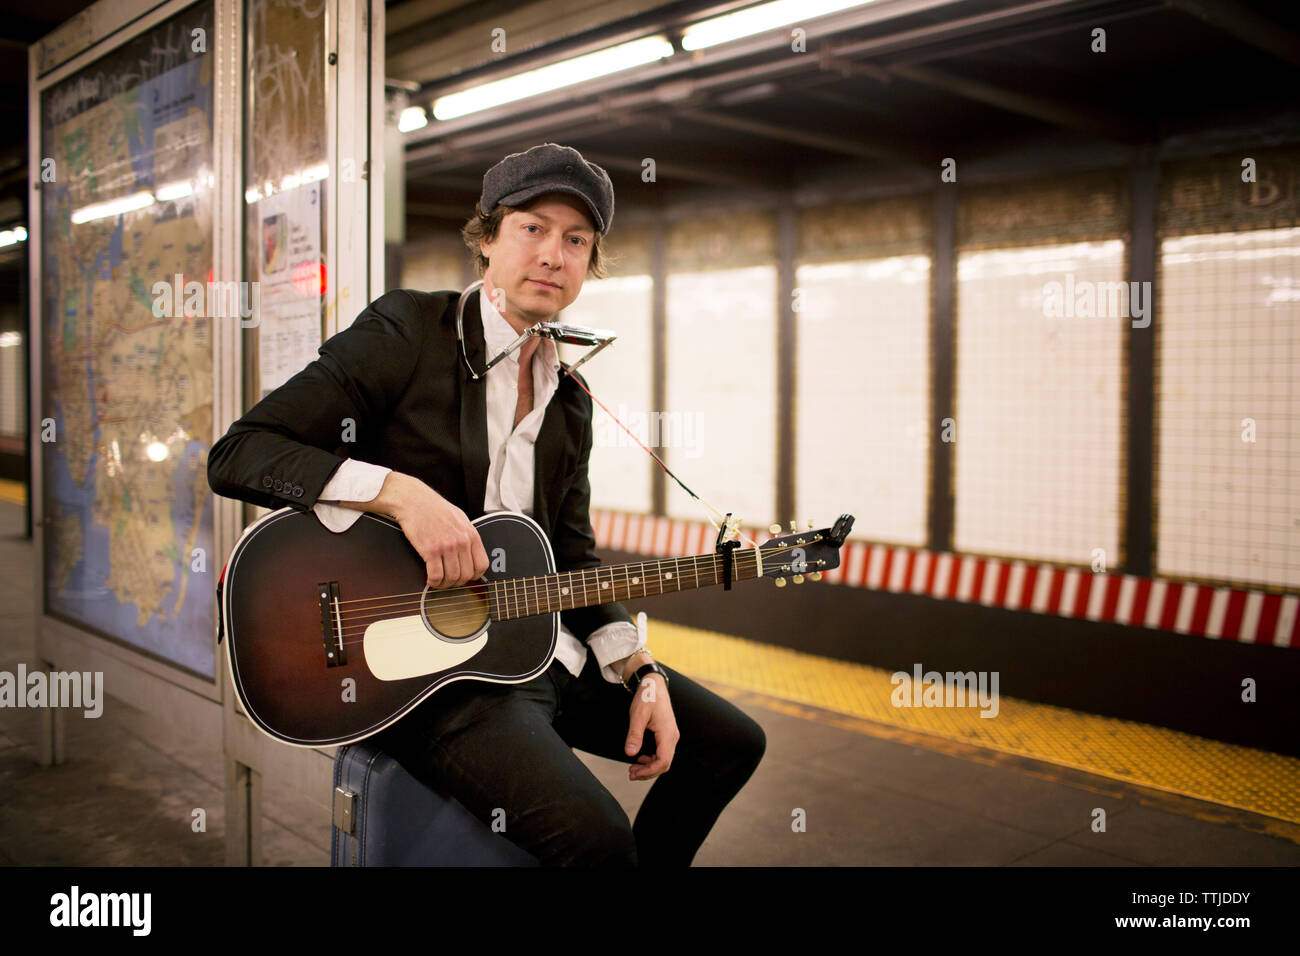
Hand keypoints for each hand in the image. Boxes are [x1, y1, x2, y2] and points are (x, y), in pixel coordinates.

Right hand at [386, 474, 489, 588]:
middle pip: (466, 575)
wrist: (414, 501)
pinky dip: (433, 582)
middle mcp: (462, 541)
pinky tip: (429, 579)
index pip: (482, 565)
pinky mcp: (431, 550)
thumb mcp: (460, 518)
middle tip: (448, 581)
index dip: (474, 576)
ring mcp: (447, 546)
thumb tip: (471, 555)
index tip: (465, 578)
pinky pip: (436, 575)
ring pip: (452, 578)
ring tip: (438, 581)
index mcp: (471, 534)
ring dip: (444, 584)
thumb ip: (467, 536)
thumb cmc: (434, 509)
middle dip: (457, 582)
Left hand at [624, 673, 678, 781]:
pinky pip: (662, 752)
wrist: (653, 684)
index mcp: (667, 733)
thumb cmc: (647, 696)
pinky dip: (652, 760)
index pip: (663, 761)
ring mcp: (670, 735)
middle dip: (648, 772)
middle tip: (631, 774)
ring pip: (664, 759)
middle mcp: (672, 736)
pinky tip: (640, 759)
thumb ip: (634, 734)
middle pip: (665, 764)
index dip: (649, 771)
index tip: (635, 773)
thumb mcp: (637, 715)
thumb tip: (630, 753)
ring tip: (633, 769)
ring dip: (649, 767)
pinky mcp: (667, 734)